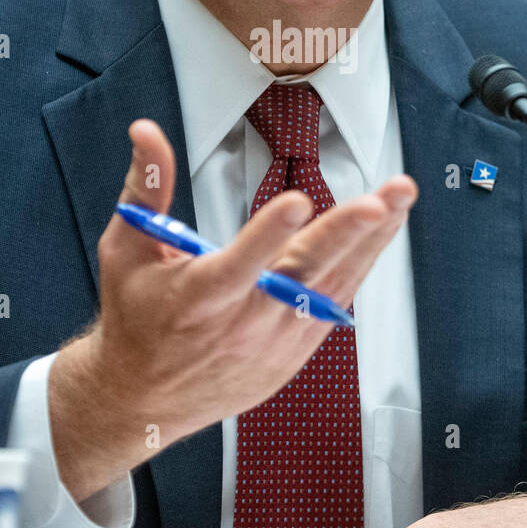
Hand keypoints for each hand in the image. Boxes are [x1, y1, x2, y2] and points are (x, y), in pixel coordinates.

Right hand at [49, 118, 416, 501]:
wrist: (144, 399)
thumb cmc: (134, 316)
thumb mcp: (127, 249)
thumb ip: (145, 185)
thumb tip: (146, 128)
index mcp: (197, 297)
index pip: (238, 264)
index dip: (267, 234)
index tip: (297, 202)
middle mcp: (241, 324)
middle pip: (301, 275)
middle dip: (345, 233)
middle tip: (380, 200)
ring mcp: (274, 342)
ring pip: (331, 286)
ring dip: (369, 241)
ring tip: (399, 197)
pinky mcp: (294, 353)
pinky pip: (335, 304)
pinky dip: (360, 265)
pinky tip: (384, 230)